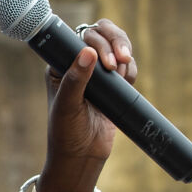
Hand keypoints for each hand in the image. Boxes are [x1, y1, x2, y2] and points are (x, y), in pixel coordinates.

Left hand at [39, 20, 135, 191]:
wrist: (82, 156)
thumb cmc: (66, 133)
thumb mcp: (67, 106)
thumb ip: (76, 80)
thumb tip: (88, 53)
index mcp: (61, 65)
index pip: (79, 37)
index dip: (96, 39)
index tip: (105, 60)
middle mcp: (78, 64)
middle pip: (100, 34)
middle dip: (115, 41)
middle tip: (121, 60)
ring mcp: (97, 74)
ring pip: (116, 46)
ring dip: (124, 53)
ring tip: (123, 74)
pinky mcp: (113, 85)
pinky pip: (126, 65)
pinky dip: (130, 68)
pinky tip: (126, 80)